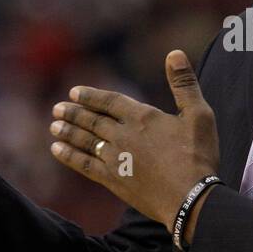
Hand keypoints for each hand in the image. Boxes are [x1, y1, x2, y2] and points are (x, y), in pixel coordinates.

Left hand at [49, 50, 219, 230]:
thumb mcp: (199, 114)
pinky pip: (84, 164)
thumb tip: (174, 53)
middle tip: (57, 109)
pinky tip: (57, 151)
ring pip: (85, 140)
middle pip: (93, 120)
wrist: (190, 198)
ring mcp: (116, 158)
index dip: (92, 96)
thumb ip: (184, 83)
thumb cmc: (198, 156)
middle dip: (74, 113)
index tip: (74, 92)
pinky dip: (69, 156)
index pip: (110, 101)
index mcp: (142, 117)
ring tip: (53, 126)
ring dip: (68, 132)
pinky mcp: (113, 180)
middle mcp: (124, 135)